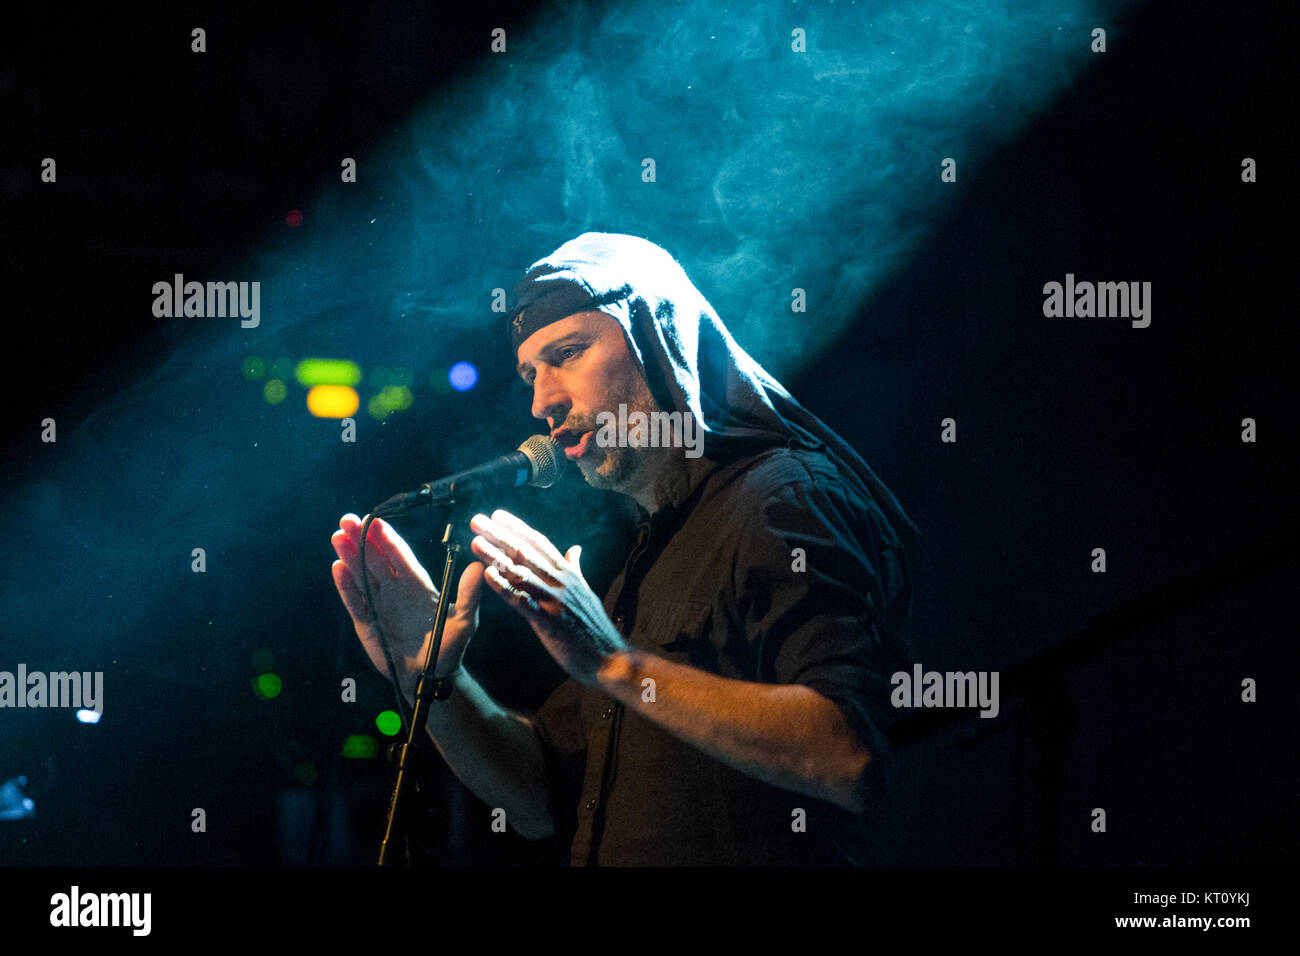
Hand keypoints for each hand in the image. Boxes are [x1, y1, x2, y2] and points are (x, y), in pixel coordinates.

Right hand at [331, 513, 483, 697]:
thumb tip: (477, 567)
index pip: (400, 557)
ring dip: (350, 557)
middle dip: (362, 540)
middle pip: (376, 560)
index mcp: (418, 585)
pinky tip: (338, 567)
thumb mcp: (465, 620)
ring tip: (338, 536)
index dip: (388, 539)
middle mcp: (396, 591)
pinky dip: (346, 585)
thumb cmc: (450, 647)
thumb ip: (469, 595)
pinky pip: (355, 601)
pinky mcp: (366, 623)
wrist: (432, 678)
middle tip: (348, 519)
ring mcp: (379, 605)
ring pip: (362, 576)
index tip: (376, 521)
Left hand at [469, 510, 626, 685]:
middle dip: (499, 535)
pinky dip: (504, 587)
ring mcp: (554, 600)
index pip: (540, 543)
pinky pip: (521, 601)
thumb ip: (575, 569)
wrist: (610, 657)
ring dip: (495, 556)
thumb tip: (574, 550)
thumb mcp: (586, 592)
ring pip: (520, 572)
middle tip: (476, 520)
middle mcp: (560, 582)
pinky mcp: (547, 622)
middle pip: (525, 552)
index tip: (498, 515)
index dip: (517, 528)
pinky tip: (487, 576)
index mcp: (568, 574)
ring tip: (476, 542)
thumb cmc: (595, 628)